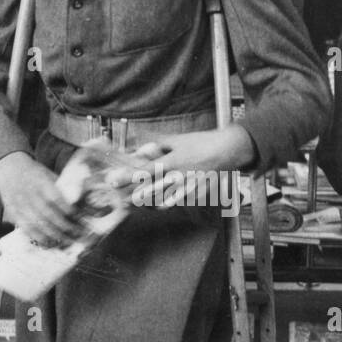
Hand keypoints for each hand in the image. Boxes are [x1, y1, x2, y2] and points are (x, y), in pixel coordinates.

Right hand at [0, 151, 84, 246]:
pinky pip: (26, 228)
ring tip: (66, 241)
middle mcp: (30, 194)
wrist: (9, 168)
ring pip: (38, 224)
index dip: (68, 210)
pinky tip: (49, 242)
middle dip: (64, 226)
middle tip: (77, 234)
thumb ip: (61, 188)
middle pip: (48, 214)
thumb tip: (80, 203)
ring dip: (53, 235)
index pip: (56, 198)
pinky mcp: (14, 213)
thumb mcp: (49, 174)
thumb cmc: (34, 173)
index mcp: (41, 182)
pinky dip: (38, 237)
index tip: (79, 218)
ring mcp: (20, 205)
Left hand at [123, 126, 256, 205]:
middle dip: (137, 196)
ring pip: (165, 201)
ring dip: (153, 202)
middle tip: (127, 198)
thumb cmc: (201, 142)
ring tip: (143, 202)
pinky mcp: (197, 194)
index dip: (127, 177)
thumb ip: (158, 142)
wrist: (227, 150)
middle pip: (152, 190)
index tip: (114, 181)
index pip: (144, 171)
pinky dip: (171, 202)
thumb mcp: (178, 139)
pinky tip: (165, 202)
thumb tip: (140, 142)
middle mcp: (178, 176)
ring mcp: (188, 187)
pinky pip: (181, 202)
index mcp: (171, 161)